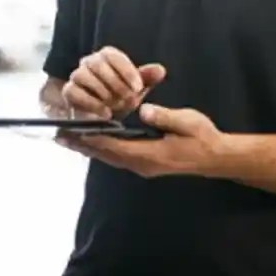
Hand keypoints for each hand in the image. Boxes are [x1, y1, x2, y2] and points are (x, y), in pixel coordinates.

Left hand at [57, 103, 224, 178]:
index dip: (91, 138)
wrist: (216, 157)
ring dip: (90, 148)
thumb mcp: (186, 122)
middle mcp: (142, 164)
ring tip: (69, 139)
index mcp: (149, 154)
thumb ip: (164, 116)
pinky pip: (118, 157)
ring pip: (110, 158)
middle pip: (105, 155)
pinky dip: (103, 149)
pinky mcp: (146, 164)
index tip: (72, 132)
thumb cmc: (203, 137)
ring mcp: (144, 166)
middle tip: (59, 136)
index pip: (113, 146)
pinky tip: (95, 142)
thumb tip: (143, 109)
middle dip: (83, 145)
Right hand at [62, 46, 165, 119]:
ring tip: (116, 106)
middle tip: (129, 99)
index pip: (113, 56)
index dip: (126, 71)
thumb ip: (147, 78)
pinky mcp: (69, 92)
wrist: (103, 112)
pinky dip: (90, 103)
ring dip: (102, 92)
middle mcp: (89, 62)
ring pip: (83, 76)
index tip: (138, 87)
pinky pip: (74, 93)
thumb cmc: (121, 95)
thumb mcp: (137, 88)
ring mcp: (77, 76)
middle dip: (115, 83)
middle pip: (98, 64)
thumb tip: (160, 70)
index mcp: (107, 56)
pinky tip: (106, 114)